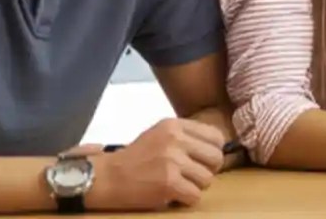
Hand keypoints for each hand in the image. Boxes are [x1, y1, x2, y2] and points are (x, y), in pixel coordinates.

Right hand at [85, 118, 225, 210]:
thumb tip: (218, 147)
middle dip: (208, 170)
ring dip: (196, 186)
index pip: (216, 136)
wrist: (107, 177)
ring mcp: (172, 161)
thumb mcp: (160, 134)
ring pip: (208, 179)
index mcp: (175, 125)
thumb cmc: (135, 158)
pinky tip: (174, 196)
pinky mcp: (168, 183)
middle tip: (193, 176)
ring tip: (180, 185)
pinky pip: (195, 195)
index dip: (213, 151)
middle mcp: (176, 139)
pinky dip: (187, 200)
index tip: (203, 160)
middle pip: (216, 158)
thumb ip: (186, 136)